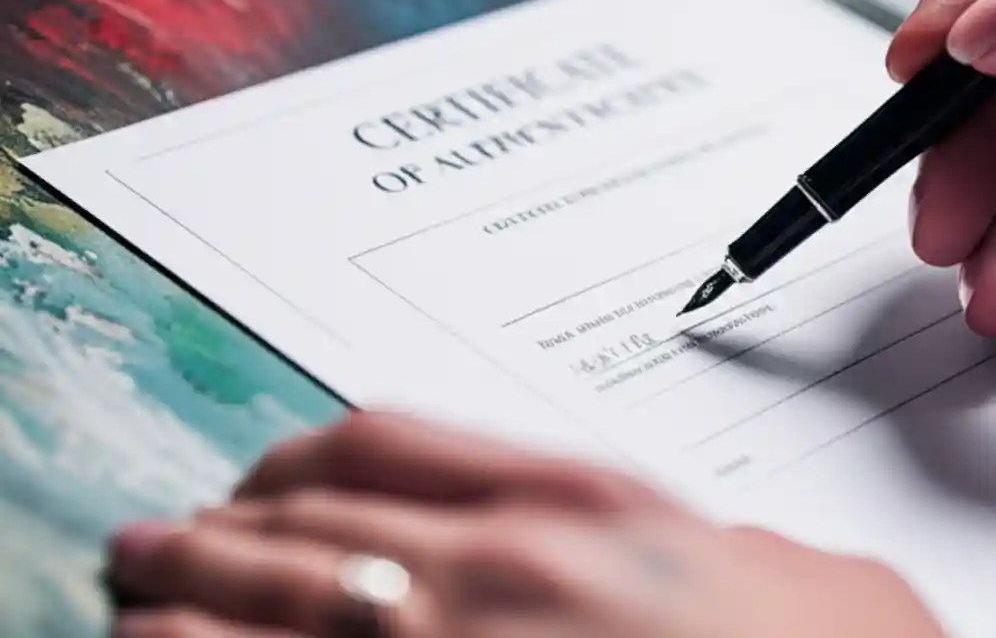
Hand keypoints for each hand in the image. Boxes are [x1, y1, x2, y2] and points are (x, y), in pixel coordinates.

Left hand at [106, 413, 944, 637]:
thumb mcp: (793, 575)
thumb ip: (719, 546)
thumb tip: (711, 554)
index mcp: (587, 508)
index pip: (386, 447)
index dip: (291, 466)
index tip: (253, 488)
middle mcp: (509, 573)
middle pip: (299, 526)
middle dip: (203, 538)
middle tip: (148, 548)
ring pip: (265, 614)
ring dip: (180, 607)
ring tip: (137, 611)